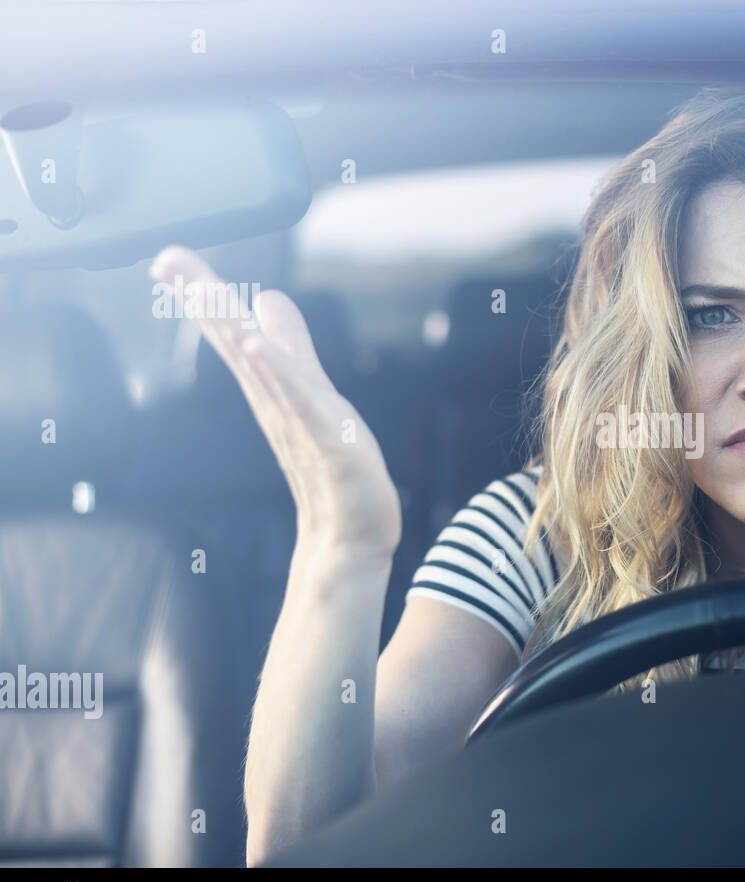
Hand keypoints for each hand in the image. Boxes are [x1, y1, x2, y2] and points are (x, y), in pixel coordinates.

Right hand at [150, 246, 401, 555]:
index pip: (232, 334)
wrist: (350, 535)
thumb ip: (291, 347)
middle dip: (209, 302)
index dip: (205, 295)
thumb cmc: (330, 465)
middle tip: (168, 261)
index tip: (167, 256)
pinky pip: (307, 413)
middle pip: (239, 348)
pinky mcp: (333, 451)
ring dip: (243, 340)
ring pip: (268, 378)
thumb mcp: (313, 392)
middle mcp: (278, 406)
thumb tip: (266, 299)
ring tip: (220, 304)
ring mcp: (303, 429)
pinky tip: (263, 355)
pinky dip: (286, 384)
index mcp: (272, 389)